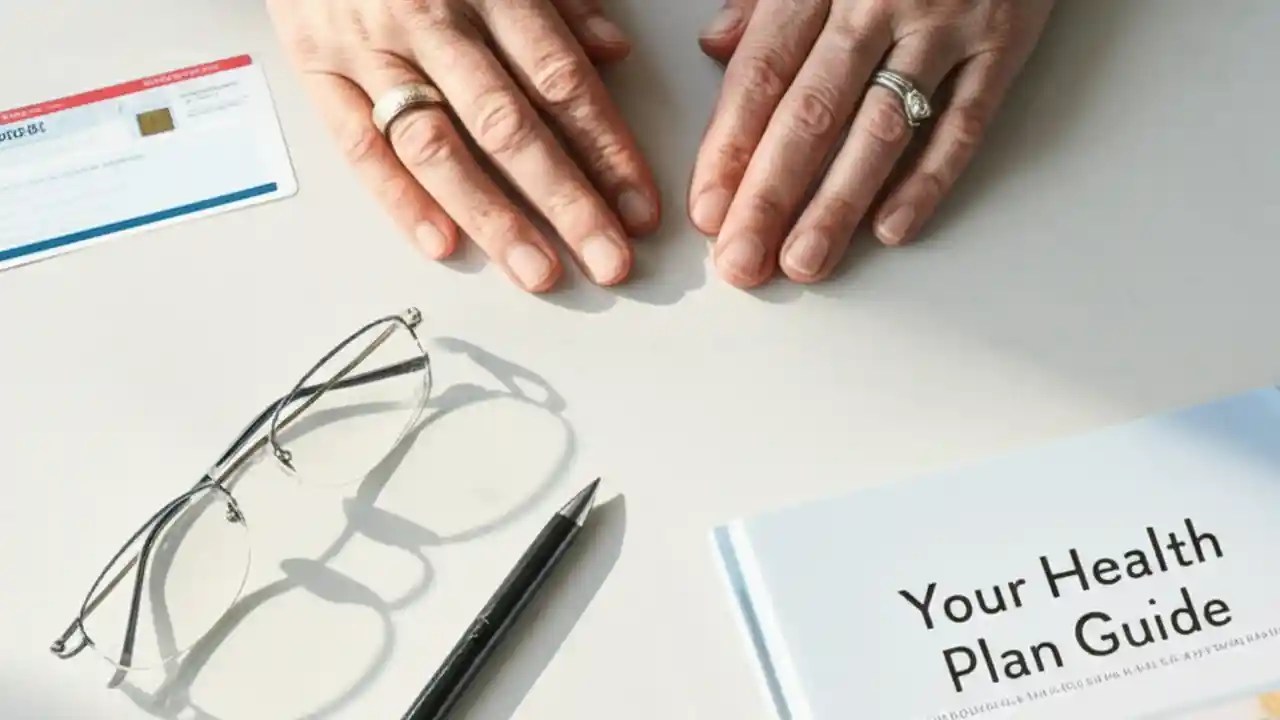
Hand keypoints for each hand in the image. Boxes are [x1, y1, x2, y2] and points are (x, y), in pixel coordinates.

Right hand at [268, 0, 660, 291]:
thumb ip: (556, 2)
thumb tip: (611, 52)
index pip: (561, 82)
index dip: (607, 150)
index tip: (638, 206)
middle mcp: (430, 21)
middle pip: (509, 126)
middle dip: (567, 202)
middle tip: (608, 258)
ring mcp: (371, 49)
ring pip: (439, 147)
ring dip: (494, 218)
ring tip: (538, 270)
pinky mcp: (318, 70)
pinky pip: (360, 146)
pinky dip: (401, 200)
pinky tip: (444, 245)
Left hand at [691, 0, 1053, 286]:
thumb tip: (717, 46)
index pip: (762, 74)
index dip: (730, 148)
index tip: (708, 210)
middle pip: (811, 114)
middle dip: (769, 196)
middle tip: (742, 262)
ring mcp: (945, 22)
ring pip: (881, 128)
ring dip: (837, 205)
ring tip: (804, 261)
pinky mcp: (1004, 41)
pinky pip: (964, 121)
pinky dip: (929, 180)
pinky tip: (892, 229)